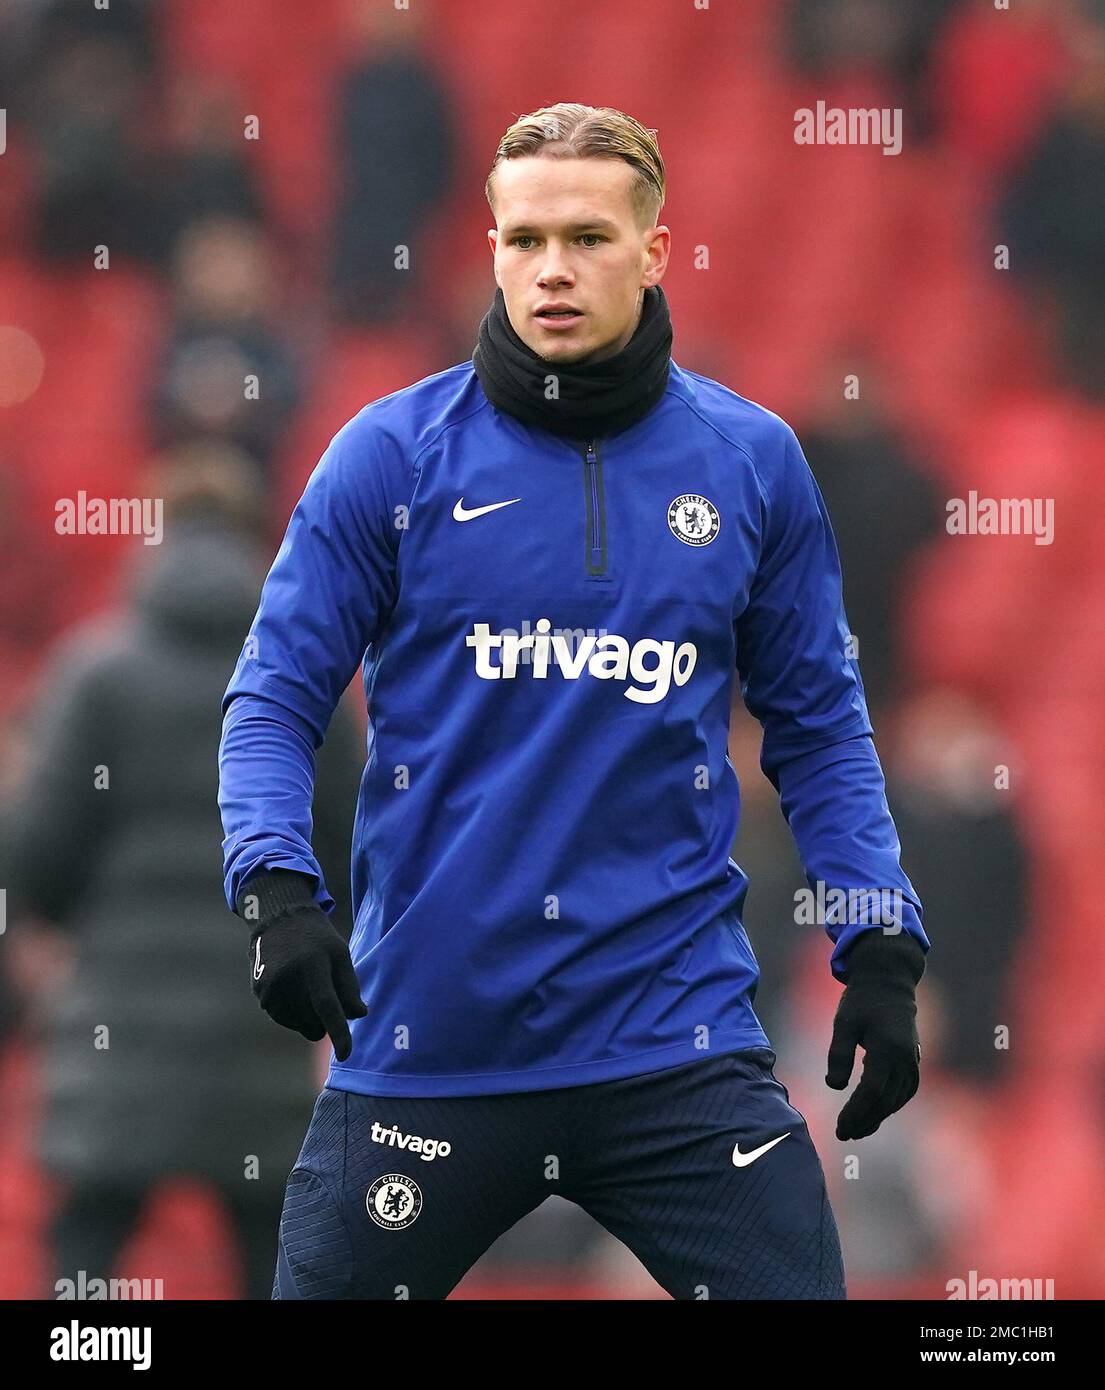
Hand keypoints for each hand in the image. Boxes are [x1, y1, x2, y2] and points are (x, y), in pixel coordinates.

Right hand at [239, 870, 365, 1060]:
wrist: (279, 918)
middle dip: (327, 1021)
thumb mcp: (340, 953)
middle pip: (313, 1020)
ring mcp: (270, 988)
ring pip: (299, 1024)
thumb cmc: (317, 938)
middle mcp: (287, 979)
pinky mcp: (260, 994)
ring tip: (311, 988)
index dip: (339, 1032)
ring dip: (311, 1018)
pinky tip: (296, 991)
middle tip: (330, 998)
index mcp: (312, 965)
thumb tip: (358, 1016)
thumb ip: (350, 986)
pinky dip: (295, 1014)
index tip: (346, 1054)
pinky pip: (284, 1019)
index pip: (328, 1006)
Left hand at [825, 929, 925, 1140]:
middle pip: (885, 1101)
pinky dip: (889, 1106)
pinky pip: (904, 1092)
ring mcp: (912, 1061)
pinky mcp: (913, 1062)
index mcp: (887, 1049)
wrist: (889, 983)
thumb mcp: (843, 1022)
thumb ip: (839, 1054)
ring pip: (896, 1100)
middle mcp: (905, 1059)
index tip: (840, 1126)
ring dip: (876, 1117)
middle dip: (864, 1121)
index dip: (856, 1112)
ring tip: (854, 1130)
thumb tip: (834, 1087)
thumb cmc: (862, 1000)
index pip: (872, 1091)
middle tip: (842, 1134)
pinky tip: (874, 1114)